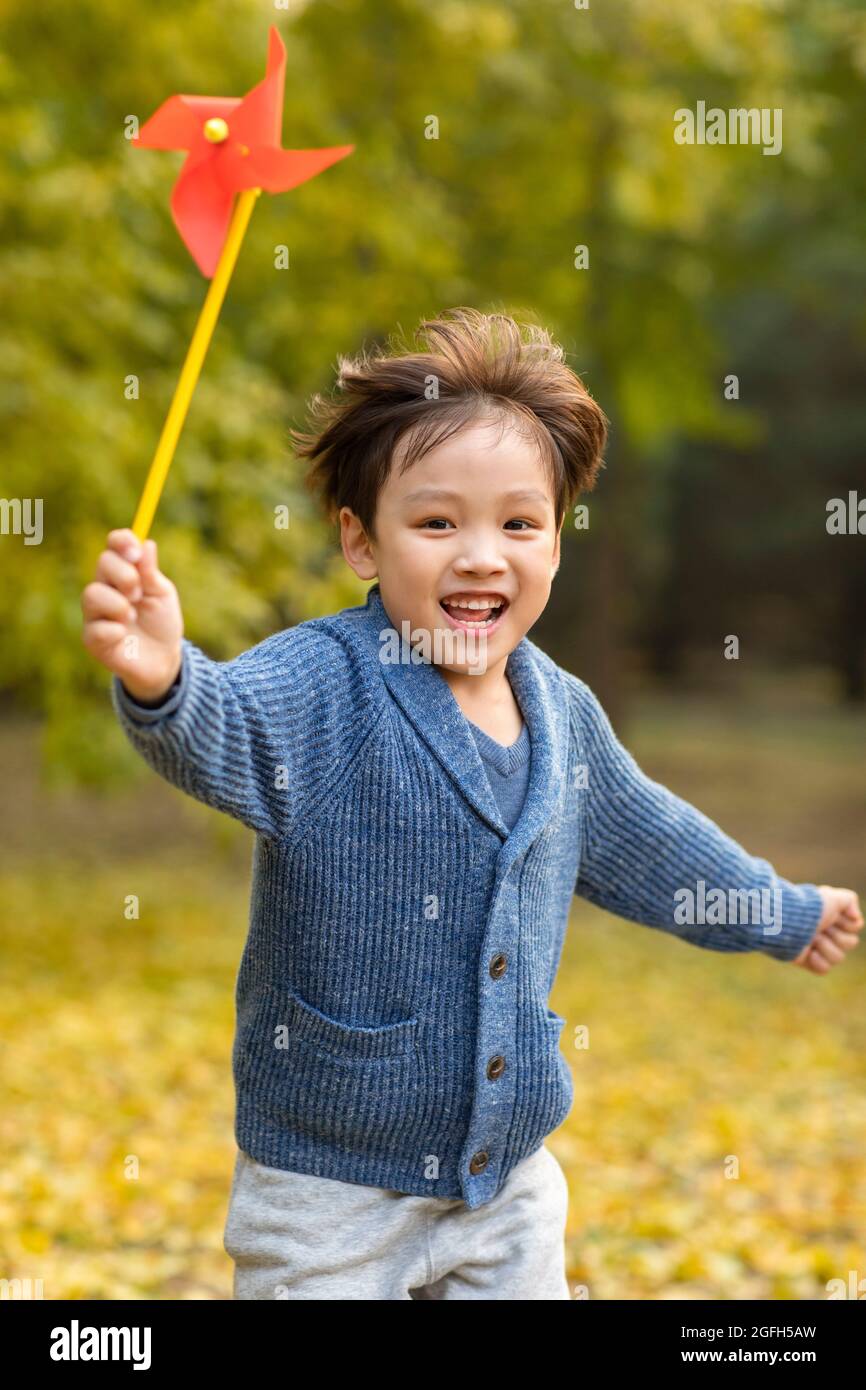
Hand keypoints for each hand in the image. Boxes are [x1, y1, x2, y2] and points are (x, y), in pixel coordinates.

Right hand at [81, 528, 183, 701]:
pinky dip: (115, 629)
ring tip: (132, 617)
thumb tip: (147, 544)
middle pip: (103, 563)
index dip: (121, 542)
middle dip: (125, 576)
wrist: (164, 659)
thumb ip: (151, 573)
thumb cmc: (161, 623)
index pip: (113, 546)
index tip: (136, 551)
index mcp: (122, 573)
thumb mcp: (162, 595)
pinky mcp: (92, 639)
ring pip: (92, 593)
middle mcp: (104, 588)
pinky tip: (125, 636)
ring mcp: (95, 613)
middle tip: (138, 594)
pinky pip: (95, 627)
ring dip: (118, 604)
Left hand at [791, 885, 862, 973]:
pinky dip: (818, 962)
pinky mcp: (807, 960)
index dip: (847, 924)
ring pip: (838, 957)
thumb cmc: (809, 908)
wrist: (785, 922)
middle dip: (836, 935)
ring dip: (826, 947)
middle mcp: (826, 931)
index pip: (855, 927)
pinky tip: (808, 953)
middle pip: (850, 943)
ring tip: (811, 939)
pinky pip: (824, 969)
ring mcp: (817, 947)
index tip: (833, 917)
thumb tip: (855, 917)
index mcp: (832, 916)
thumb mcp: (833, 896)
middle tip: (820, 928)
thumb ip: (849, 900)